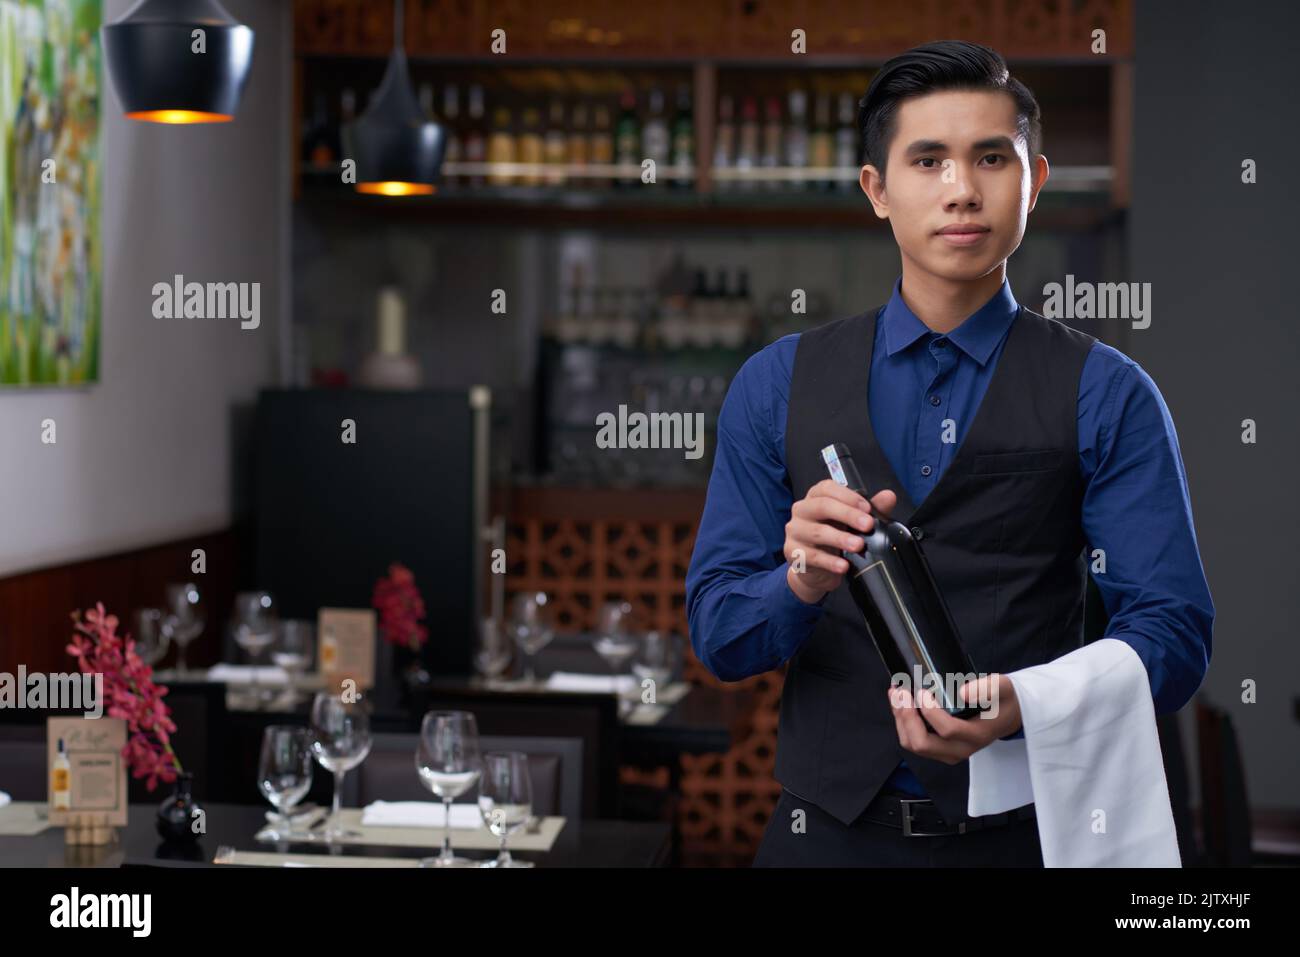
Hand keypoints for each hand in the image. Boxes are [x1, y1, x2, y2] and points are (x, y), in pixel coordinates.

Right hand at [784, 480, 897, 604]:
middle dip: (847, 514)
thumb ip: (871, 509)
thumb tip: (889, 496)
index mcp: (815, 497)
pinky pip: (812, 556)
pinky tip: (844, 565)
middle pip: (821, 506)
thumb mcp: (853, 523)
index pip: (827, 488)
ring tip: (859, 546)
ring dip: (840, 539)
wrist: (817, 570)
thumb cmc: (835, 539)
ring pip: (817, 532)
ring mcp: (794, 532)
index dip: (848, 496)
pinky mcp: (792, 552)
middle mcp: (802, 510)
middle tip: (868, 525)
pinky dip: (830, 562)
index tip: (867, 507)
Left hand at [887, 675, 1021, 764]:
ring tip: (896, 694)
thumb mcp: (1002, 687)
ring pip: (914, 744)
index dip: (930, 712)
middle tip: (900, 691)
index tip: (922, 691)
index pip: (948, 730)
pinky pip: (913, 741)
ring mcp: (947, 752)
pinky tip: (900, 702)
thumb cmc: (1001, 700)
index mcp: (977, 735)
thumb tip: (963, 692)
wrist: (1005, 716)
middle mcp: (961, 749)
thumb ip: (987, 688)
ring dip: (900, 719)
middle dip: (906, 717)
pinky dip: (903, 723)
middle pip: (923, 744)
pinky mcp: (938, 749)